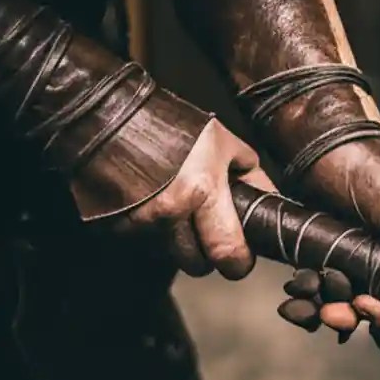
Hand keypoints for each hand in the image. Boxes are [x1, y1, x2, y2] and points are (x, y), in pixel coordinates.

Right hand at [120, 119, 276, 278]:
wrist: (106, 115)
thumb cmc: (169, 124)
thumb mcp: (224, 142)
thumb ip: (253, 177)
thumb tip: (272, 205)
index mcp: (201, 191)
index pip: (228, 253)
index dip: (239, 262)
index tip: (241, 258)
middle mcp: (167, 212)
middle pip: (197, 265)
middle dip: (207, 255)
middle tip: (208, 232)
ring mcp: (135, 222)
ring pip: (169, 256)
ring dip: (177, 243)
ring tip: (177, 210)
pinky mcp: (110, 227)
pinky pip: (142, 244)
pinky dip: (150, 233)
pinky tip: (151, 206)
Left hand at [276, 138, 379, 353]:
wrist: (310, 140)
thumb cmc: (357, 161)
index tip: (369, 306)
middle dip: (357, 316)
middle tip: (331, 311)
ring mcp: (362, 261)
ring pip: (352, 306)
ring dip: (329, 312)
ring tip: (304, 302)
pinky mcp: (332, 259)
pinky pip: (326, 294)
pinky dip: (310, 302)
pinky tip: (293, 300)